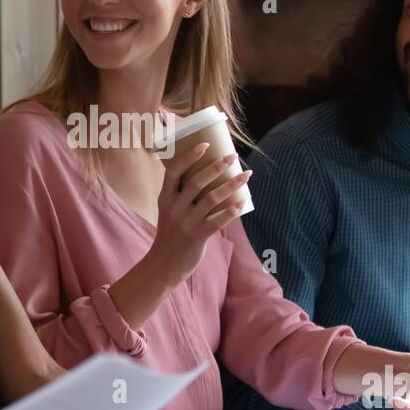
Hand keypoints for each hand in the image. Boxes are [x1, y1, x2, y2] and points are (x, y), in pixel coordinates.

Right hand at [146, 142, 250, 286]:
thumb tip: (206, 174)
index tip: (206, 144)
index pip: (174, 171)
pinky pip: (218, 220)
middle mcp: (174, 208)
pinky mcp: (197, 237)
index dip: (189, 156)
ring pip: (212, 199)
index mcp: (165, 198)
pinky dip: (231, 210)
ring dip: (231, 185)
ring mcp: (185, 223)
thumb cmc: (170, 234)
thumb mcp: (168, 211)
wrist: (164, 264)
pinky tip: (243, 202)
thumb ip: (181, 195)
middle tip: (233, 157)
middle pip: (197, 182)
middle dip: (218, 166)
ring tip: (246, 176)